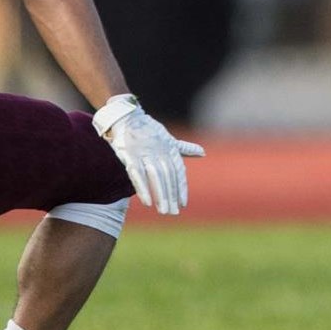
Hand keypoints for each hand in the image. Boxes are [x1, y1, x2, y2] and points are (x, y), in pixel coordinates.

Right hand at [92, 95, 203, 215]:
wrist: (127, 117)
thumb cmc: (149, 130)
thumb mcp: (169, 140)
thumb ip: (184, 149)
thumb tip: (203, 153)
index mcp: (170, 150)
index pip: (178, 173)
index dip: (181, 188)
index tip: (183, 204)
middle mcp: (160, 153)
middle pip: (168, 178)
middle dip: (171, 196)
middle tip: (173, 213)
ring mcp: (145, 154)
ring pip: (155, 177)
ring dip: (160, 195)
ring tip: (164, 211)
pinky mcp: (129, 155)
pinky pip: (137, 174)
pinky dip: (143, 188)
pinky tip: (148, 201)